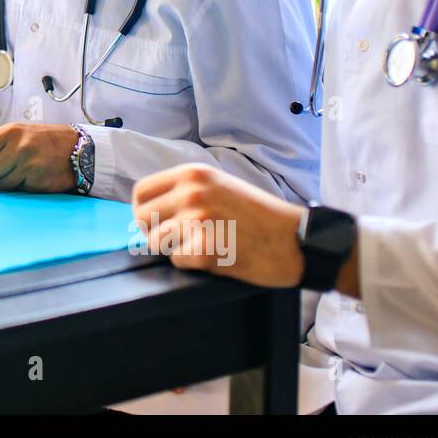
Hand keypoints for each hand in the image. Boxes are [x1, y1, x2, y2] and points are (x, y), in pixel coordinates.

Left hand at [0, 122, 79, 191]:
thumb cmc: (41, 142)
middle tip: (4, 170)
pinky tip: (32, 177)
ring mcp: (29, 164)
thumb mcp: (13, 138)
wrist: (77, 149)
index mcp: (8, 132)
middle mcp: (18, 146)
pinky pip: (17, 192)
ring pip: (0, 186)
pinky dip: (21, 188)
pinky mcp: (38, 181)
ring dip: (7, 184)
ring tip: (21, 172)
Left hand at [131, 163, 306, 286]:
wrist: (297, 239)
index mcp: (193, 174)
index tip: (155, 222)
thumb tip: (148, 207)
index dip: (143, 211)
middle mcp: (191, 193)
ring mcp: (197, 219)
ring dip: (175, 249)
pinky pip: (177, 260)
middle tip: (182, 239)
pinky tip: (215, 256)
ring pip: (156, 242)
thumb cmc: (260, 216)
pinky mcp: (206, 247)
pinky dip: (192, 263)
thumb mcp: (220, 186)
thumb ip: (185, 191)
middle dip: (156, 232)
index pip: (140, 193)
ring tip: (203, 245)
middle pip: (142, 219)